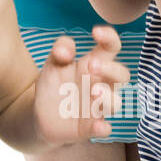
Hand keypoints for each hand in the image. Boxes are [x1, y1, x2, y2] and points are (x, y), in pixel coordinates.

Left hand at [33, 26, 128, 144]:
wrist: (39, 115)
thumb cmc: (54, 84)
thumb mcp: (53, 63)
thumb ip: (60, 50)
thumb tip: (67, 50)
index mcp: (94, 64)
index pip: (111, 48)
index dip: (109, 38)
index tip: (95, 32)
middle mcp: (102, 84)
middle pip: (121, 74)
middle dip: (110, 69)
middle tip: (91, 65)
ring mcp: (98, 106)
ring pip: (116, 102)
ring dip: (108, 97)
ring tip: (94, 92)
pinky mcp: (91, 127)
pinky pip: (104, 129)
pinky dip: (102, 128)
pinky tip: (98, 126)